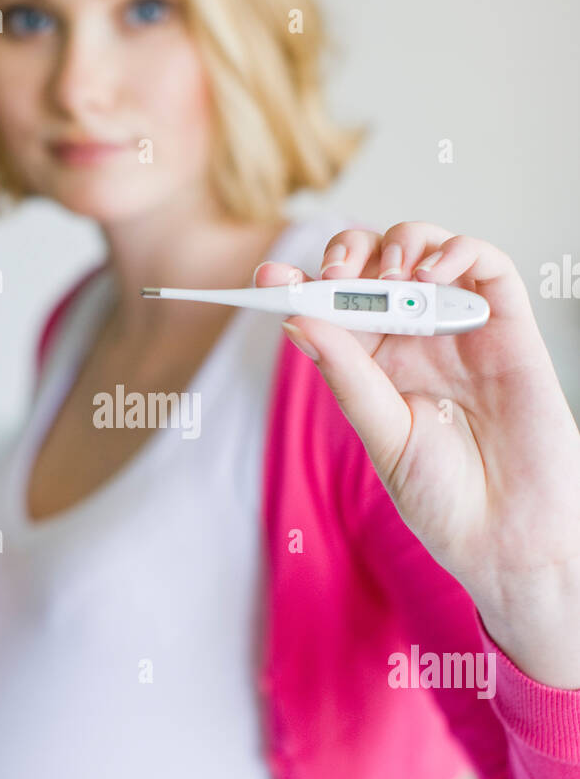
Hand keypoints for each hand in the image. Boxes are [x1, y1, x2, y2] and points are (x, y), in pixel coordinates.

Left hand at [255, 221, 579, 685]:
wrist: (510, 533)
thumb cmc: (447, 497)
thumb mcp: (384, 436)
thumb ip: (348, 374)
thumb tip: (297, 320)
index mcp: (375, 365)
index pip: (332, 306)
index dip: (300, 284)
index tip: (268, 281)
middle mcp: (415, 338)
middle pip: (373, 264)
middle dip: (347, 254)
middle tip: (334, 276)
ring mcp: (459, 326)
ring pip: (424, 249)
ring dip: (398, 245)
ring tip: (389, 279)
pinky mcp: (507, 323)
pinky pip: (485, 263)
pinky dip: (456, 250)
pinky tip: (431, 274)